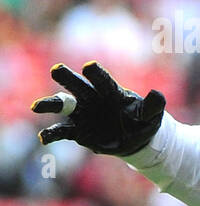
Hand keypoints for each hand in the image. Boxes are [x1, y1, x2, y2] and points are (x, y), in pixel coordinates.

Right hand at [32, 62, 165, 155]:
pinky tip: (44, 137)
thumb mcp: (153, 115)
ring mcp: (83, 114)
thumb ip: (154, 105)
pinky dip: (52, 134)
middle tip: (57, 69)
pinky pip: (62, 131)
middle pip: (78, 86)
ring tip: (37, 106)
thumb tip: (157, 94)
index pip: (103, 81)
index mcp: (111, 92)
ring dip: (50, 104)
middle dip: (68, 78)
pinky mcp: (78, 130)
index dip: (96, 74)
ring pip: (63, 105)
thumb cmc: (143, 121)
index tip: (89, 66)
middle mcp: (93, 99)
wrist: (136, 139)